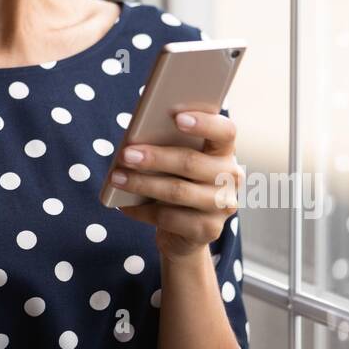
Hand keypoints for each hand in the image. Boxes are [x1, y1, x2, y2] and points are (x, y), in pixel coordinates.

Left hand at [109, 107, 244, 261]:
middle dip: (155, 158)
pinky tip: (124, 205)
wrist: (184, 231)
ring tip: (117, 178)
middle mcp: (230, 177)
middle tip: (126, 154)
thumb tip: (135, 139)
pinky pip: (170, 218)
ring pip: (178, 191)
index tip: (177, 117)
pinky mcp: (208, 230)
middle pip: (192, 162)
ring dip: (142, 184)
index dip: (204, 123)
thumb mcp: (175, 160)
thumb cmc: (176, 181)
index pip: (225, 131)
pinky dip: (142, 210)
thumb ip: (167, 145)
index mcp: (224, 151)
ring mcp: (222, 206)